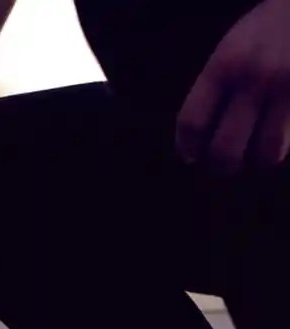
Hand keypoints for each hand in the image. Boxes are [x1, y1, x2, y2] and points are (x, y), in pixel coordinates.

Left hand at [177, 0, 289, 173]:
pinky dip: (285, 146)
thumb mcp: (234, 44)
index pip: (193, 121)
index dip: (187, 147)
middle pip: (226, 148)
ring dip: (258, 160)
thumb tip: (201, 132)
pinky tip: (279, 138)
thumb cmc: (270, 25)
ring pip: (267, 152)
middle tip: (223, 165)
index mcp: (225, 64)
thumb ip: (218, 84)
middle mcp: (255, 80)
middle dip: (221, 165)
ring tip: (255, 155)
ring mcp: (289, 91)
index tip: (190, 156)